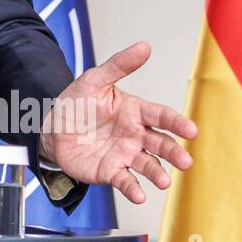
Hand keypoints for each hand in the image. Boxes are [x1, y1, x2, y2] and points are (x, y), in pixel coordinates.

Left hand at [39, 41, 197, 203]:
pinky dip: (134, 189)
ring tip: (165, 181)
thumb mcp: (93, 80)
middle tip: (185, 161)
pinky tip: (140, 196)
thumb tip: (144, 46)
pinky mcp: (111, 171)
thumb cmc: (76, 103)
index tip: (191, 130)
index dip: (176, 122)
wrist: (51, 128)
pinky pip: (126, 181)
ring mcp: (125, 154)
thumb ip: (119, 65)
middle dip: (174, 152)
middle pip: (161, 144)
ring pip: (148, 164)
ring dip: (158, 173)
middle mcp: (135, 135)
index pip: (160, 116)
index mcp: (135, 111)